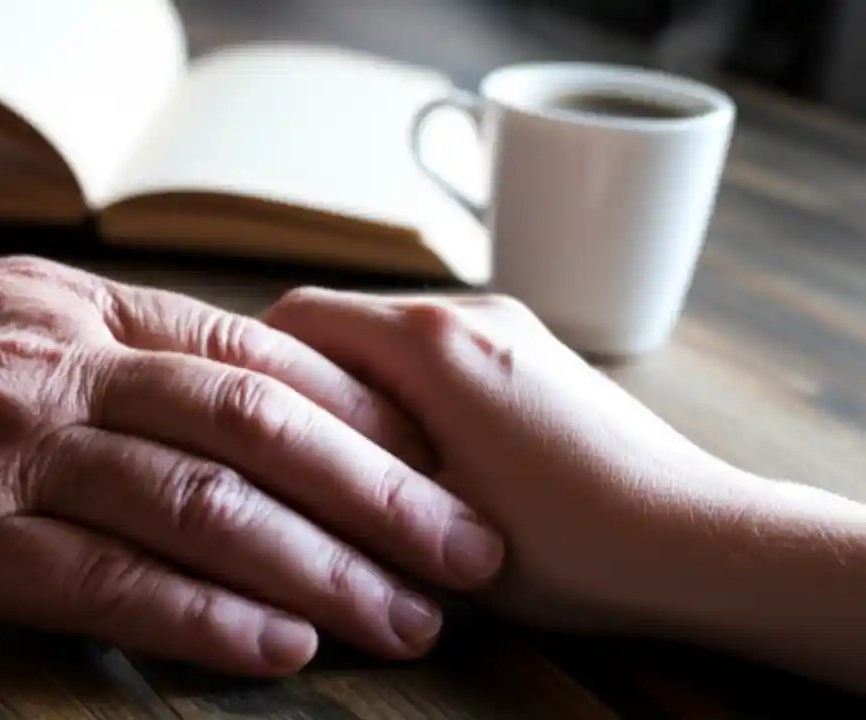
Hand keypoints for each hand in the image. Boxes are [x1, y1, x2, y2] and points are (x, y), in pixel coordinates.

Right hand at [0, 257, 503, 675]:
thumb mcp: (0, 313)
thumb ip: (116, 345)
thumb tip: (236, 382)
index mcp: (78, 308)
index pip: (256, 352)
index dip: (365, 409)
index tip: (443, 459)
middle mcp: (59, 366)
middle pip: (258, 427)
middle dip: (382, 493)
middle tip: (471, 554)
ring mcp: (8, 449)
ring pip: (200, 505)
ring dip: (318, 567)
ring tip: (405, 620)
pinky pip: (106, 580)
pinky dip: (205, 615)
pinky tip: (281, 647)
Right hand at [263, 289, 765, 631]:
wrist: (698, 543)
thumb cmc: (571, 545)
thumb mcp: (429, 523)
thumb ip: (346, 474)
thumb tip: (286, 461)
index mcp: (431, 344)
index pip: (300, 316)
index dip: (252, 361)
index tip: (232, 411)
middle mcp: (470, 313)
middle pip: (347, 322)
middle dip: (306, 379)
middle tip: (284, 447)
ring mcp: (511, 326)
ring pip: (396, 338)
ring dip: (362, 388)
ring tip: (353, 461)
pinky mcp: (539, 353)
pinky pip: (445, 353)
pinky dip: (413, 393)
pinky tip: (423, 458)